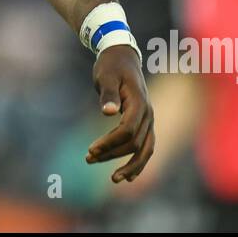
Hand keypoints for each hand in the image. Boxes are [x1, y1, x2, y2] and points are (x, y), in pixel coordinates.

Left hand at [85, 44, 154, 182]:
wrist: (122, 57)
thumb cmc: (111, 66)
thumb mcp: (105, 76)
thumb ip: (108, 94)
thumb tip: (108, 112)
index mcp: (139, 102)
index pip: (127, 131)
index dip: (109, 143)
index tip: (90, 149)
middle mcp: (148, 113)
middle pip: (134, 143)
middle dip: (112, 154)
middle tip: (88, 158)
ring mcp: (149, 120)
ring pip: (145, 150)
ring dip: (130, 166)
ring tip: (114, 179)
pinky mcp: (145, 123)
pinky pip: (147, 147)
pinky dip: (139, 162)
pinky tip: (128, 176)